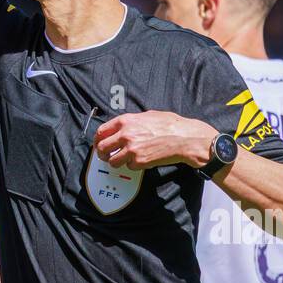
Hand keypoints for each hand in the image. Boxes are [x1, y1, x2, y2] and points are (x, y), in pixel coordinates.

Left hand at [95, 111, 218, 170]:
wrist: (183, 138)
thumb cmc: (170, 125)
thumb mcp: (147, 115)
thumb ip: (132, 121)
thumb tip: (122, 127)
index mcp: (125, 121)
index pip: (101, 131)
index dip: (98, 139)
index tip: (99, 143)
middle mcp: (125, 135)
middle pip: (102, 148)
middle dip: (102, 153)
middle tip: (106, 156)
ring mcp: (131, 149)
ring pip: (112, 161)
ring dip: (116, 162)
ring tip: (122, 160)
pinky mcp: (139, 162)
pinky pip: (128, 167)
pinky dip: (132, 165)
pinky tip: (140, 160)